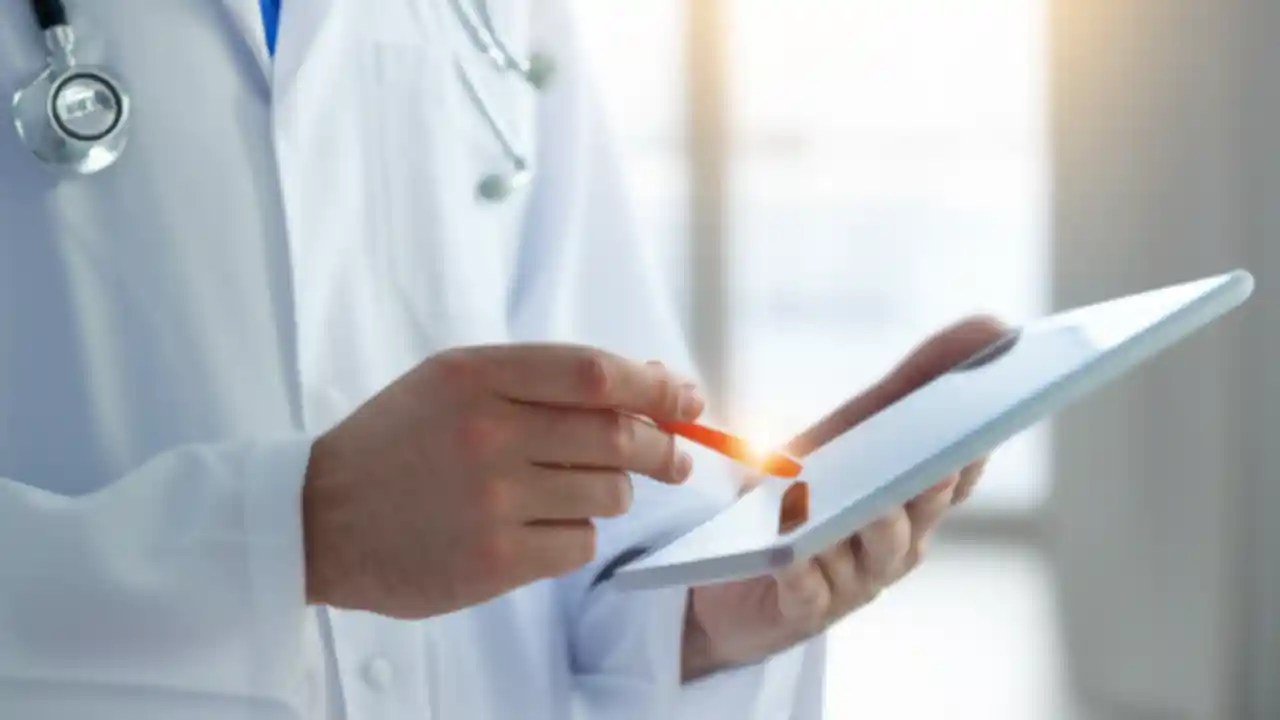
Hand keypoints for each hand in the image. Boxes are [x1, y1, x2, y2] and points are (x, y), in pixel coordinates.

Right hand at [303, 344, 703, 618]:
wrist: (318, 519)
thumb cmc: (398, 443)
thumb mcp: (454, 383)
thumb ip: (543, 378)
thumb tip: (649, 381)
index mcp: (477, 376)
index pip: (595, 373)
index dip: (655, 385)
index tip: (687, 398)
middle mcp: (488, 431)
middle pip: (618, 435)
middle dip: (662, 447)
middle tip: (674, 458)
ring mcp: (493, 498)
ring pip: (609, 493)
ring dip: (606, 493)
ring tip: (562, 491)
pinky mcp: (497, 559)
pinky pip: (582, 542)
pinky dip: (574, 535)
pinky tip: (536, 527)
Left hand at [683, 317, 1006, 679]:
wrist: (740, 573)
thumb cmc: (811, 494)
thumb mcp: (856, 428)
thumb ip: (917, 381)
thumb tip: (990, 326)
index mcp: (914, 496)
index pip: (961, 468)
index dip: (978, 443)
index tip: (1000, 409)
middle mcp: (896, 540)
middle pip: (924, 509)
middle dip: (935, 485)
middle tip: (944, 460)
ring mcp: (854, 577)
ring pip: (877, 551)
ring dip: (878, 527)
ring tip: (874, 506)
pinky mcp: (803, 606)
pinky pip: (807, 589)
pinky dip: (802, 568)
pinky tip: (792, 551)